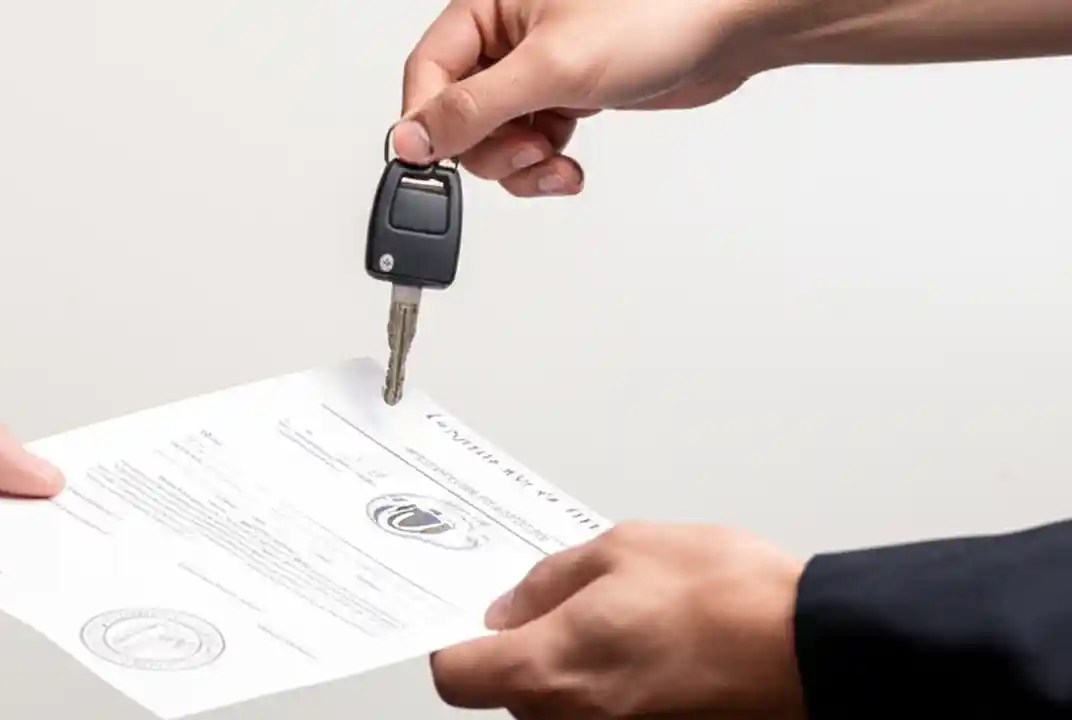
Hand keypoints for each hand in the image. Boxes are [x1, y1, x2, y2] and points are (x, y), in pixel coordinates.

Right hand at [395, 0, 788, 195]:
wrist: (730, 28)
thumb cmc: (657, 14)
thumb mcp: (552, 67)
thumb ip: (473, 107)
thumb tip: (412, 138)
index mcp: (488, 5)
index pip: (427, 73)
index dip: (428, 123)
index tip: (433, 162)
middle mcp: (507, 36)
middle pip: (458, 114)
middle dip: (490, 148)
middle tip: (531, 152)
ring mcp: (537, 68)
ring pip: (494, 137)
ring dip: (521, 163)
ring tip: (556, 159)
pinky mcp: (566, 94)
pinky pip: (530, 142)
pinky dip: (545, 163)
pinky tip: (570, 163)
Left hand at [431, 522, 806, 719]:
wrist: (809, 647)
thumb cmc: (726, 596)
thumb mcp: (619, 550)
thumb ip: (548, 582)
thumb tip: (514, 606)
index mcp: (549, 668)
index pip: (456, 676)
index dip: (456, 644)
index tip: (471, 623)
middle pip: (507, 692)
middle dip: (523, 648)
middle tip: (564, 604)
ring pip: (555, 706)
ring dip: (569, 667)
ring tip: (622, 622)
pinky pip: (598, 714)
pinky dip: (607, 686)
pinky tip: (645, 650)